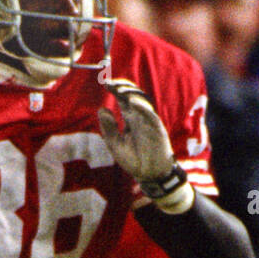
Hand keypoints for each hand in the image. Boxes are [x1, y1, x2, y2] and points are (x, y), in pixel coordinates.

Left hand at [97, 79, 186, 204]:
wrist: (148, 174)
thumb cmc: (133, 158)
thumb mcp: (115, 143)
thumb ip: (109, 127)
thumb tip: (101, 109)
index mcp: (130, 118)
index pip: (124, 99)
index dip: (116, 90)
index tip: (105, 84)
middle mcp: (140, 117)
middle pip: (134, 96)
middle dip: (123, 88)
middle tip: (111, 83)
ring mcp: (149, 122)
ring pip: (143, 102)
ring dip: (132, 94)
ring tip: (120, 89)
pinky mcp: (157, 130)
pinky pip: (151, 116)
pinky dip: (142, 108)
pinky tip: (132, 102)